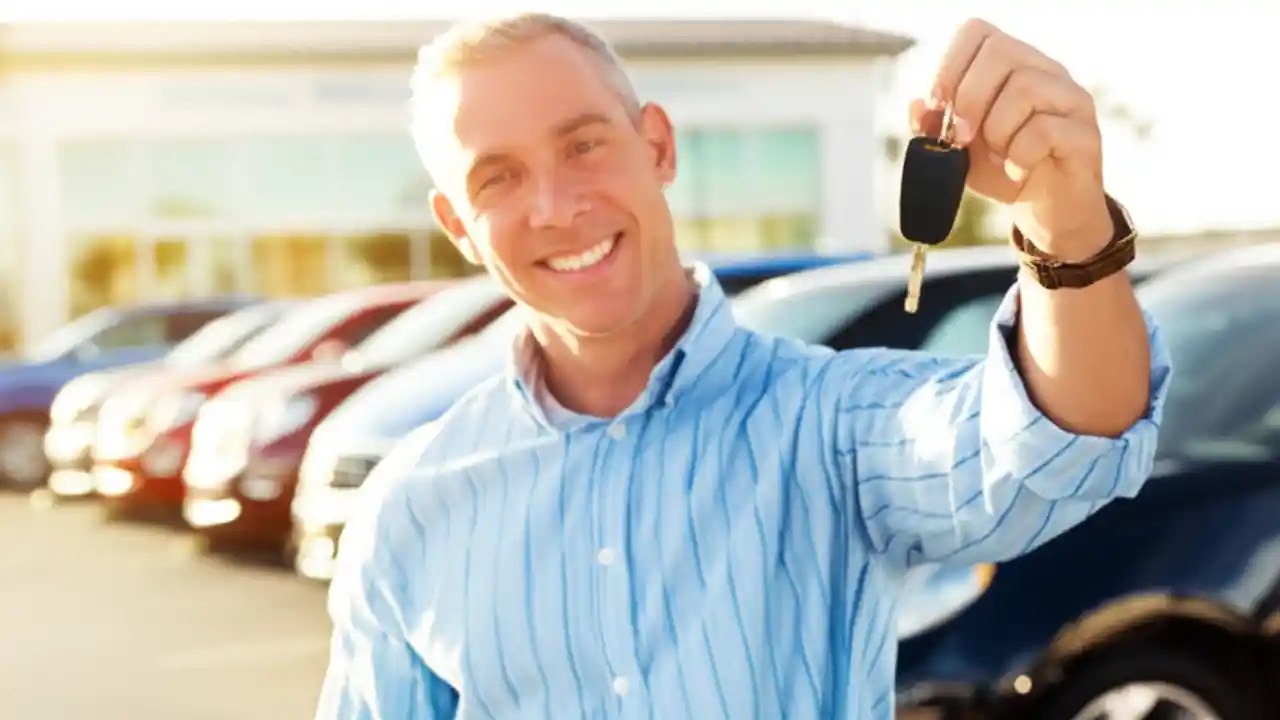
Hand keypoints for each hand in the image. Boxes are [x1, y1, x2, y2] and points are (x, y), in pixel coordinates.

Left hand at [909, 19, 1112, 260]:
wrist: (1045, 211)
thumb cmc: (1002, 170)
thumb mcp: (957, 150)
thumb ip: (933, 128)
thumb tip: (917, 106)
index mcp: (1010, 66)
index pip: (977, 31)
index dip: (949, 65)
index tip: (938, 105)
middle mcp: (1045, 71)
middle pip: (1001, 52)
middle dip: (969, 99)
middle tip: (962, 138)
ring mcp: (1070, 98)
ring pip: (1026, 87)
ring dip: (997, 131)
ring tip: (997, 156)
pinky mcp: (1085, 132)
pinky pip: (1046, 128)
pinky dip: (1020, 156)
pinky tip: (1017, 171)